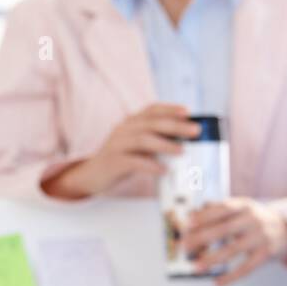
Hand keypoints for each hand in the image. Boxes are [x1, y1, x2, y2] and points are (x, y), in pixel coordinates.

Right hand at [42, 103, 199, 198]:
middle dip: (176, 126)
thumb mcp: (137, 147)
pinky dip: (150, 165)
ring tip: (183, 152)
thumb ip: (155, 142)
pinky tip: (164, 170)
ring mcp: (116, 145)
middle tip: (195, 132)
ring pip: (143, 139)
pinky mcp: (112, 162)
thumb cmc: (120, 161)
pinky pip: (133, 161)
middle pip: (151, 123)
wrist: (91, 176)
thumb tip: (186, 144)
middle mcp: (123, 129)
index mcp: (130, 123)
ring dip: (165, 144)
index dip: (170, 109)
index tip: (188, 112)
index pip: (151, 109)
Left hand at [180, 198, 286, 285]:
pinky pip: (246, 268)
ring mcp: (261, 237)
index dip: (204, 216)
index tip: (187, 224)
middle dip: (201, 239)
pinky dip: (231, 277)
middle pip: (223, 229)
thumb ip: (218, 210)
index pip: (222, 209)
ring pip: (232, 250)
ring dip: (211, 259)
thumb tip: (191, 216)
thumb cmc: (254, 219)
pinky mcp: (266, 254)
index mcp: (244, 205)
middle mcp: (253, 220)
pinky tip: (217, 284)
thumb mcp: (241, 208)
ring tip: (195, 267)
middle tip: (184, 247)